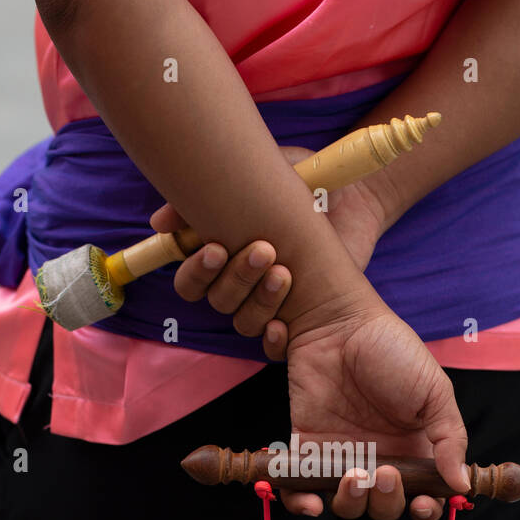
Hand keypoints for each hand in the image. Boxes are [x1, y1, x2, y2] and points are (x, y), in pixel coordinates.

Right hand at [150, 145, 389, 358]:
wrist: (359, 198)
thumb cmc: (309, 182)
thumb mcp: (267, 174)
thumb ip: (217, 188)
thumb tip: (160, 221)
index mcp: (228, 251)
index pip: (193, 277)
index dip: (196, 269)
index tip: (215, 248)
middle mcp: (244, 281)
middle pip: (214, 299)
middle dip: (232, 279)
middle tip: (261, 251)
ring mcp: (271, 303)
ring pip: (241, 319)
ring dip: (258, 298)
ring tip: (285, 271)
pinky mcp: (301, 322)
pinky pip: (272, 346)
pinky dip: (272, 338)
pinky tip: (282, 323)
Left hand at [279, 301, 469, 519]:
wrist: (339, 324)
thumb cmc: (393, 351)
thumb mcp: (435, 392)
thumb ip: (450, 439)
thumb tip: (462, 484)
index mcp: (415, 451)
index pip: (423, 497)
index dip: (425, 510)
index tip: (423, 503)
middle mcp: (380, 461)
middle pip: (384, 508)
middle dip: (387, 502)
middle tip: (385, 474)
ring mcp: (342, 458)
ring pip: (347, 505)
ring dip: (353, 503)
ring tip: (355, 476)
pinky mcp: (307, 450)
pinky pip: (301, 491)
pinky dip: (302, 503)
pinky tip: (311, 502)